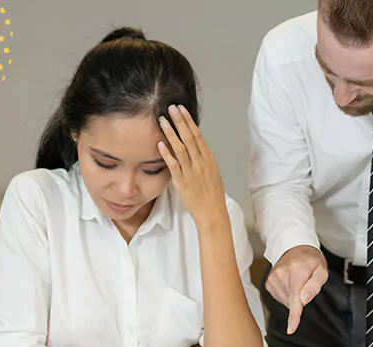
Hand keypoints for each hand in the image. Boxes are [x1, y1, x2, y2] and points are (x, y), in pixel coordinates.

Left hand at [158, 105, 227, 228]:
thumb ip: (203, 159)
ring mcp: (191, 171)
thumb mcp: (212, 172)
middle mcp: (200, 162)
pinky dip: (167, 153)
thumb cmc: (212, 194)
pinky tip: (160, 144)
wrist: (212, 212)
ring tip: (162, 120)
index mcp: (208, 159)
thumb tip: (196, 147)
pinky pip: (174, 165)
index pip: (198, 135)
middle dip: (180, 121)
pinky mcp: (182, 181)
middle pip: (189, 137)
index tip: (182, 110)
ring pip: (180, 147)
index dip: (189, 122)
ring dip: (171, 132)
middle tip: (172, 108)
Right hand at [266, 245, 328, 334]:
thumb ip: (314, 286)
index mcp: (297, 270)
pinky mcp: (268, 283)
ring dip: (293, 297)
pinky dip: (287, 295)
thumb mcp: (321, 271)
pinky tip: (289, 284)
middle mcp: (282, 273)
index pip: (295, 297)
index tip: (291, 329)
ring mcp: (273, 278)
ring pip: (286, 301)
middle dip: (301, 298)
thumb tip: (303, 300)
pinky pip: (280, 298)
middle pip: (292, 301)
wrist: (296, 248)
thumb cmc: (311, 260)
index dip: (294, 315)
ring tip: (297, 281)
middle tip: (305, 283)